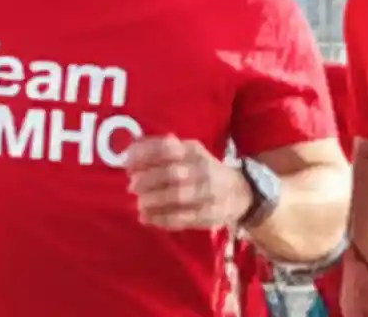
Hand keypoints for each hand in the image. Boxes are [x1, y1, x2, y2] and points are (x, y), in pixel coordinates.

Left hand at [125, 135, 250, 229]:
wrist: (241, 192)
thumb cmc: (203, 170)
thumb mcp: (189, 154)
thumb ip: (162, 151)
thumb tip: (131, 149)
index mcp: (195, 151)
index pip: (167, 148)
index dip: (144, 155)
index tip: (127, 163)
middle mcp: (204, 169)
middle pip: (172, 173)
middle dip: (148, 180)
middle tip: (132, 186)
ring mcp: (209, 192)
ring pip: (178, 196)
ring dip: (153, 200)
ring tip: (139, 204)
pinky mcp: (209, 214)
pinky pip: (182, 218)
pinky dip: (160, 219)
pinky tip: (146, 218)